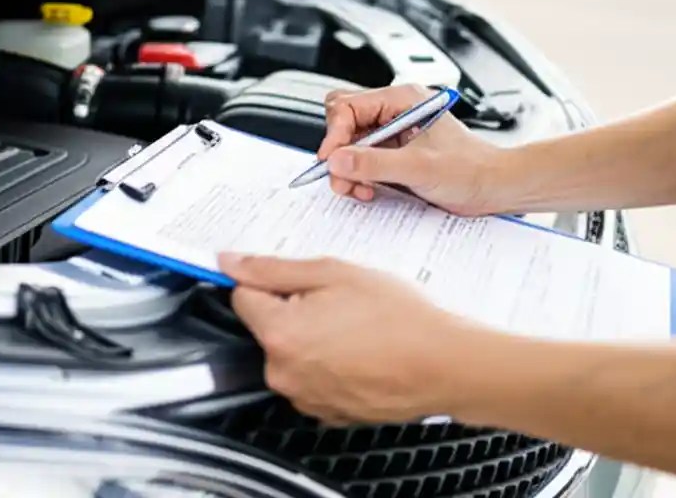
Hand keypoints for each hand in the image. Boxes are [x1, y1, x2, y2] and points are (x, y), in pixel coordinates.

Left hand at [220, 252, 493, 423]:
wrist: (445, 365)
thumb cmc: (399, 319)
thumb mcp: (333, 273)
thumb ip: (273, 268)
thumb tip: (230, 263)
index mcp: (279, 334)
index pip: (241, 296)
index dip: (267, 281)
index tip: (291, 280)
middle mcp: (283, 372)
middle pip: (266, 327)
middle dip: (291, 310)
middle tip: (335, 302)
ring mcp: (304, 397)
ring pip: (291, 354)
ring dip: (311, 338)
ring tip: (353, 328)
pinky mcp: (326, 413)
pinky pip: (312, 379)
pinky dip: (327, 365)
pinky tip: (359, 352)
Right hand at [319, 84, 513, 215]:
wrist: (494, 187)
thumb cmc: (472, 169)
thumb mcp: (420, 167)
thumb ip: (375, 163)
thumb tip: (337, 160)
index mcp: (402, 99)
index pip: (348, 106)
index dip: (335, 134)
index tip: (331, 160)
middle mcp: (394, 112)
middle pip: (343, 122)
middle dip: (338, 152)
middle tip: (341, 176)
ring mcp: (392, 133)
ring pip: (349, 144)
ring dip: (347, 169)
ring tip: (359, 188)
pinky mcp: (392, 153)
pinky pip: (361, 160)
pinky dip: (358, 177)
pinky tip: (369, 189)